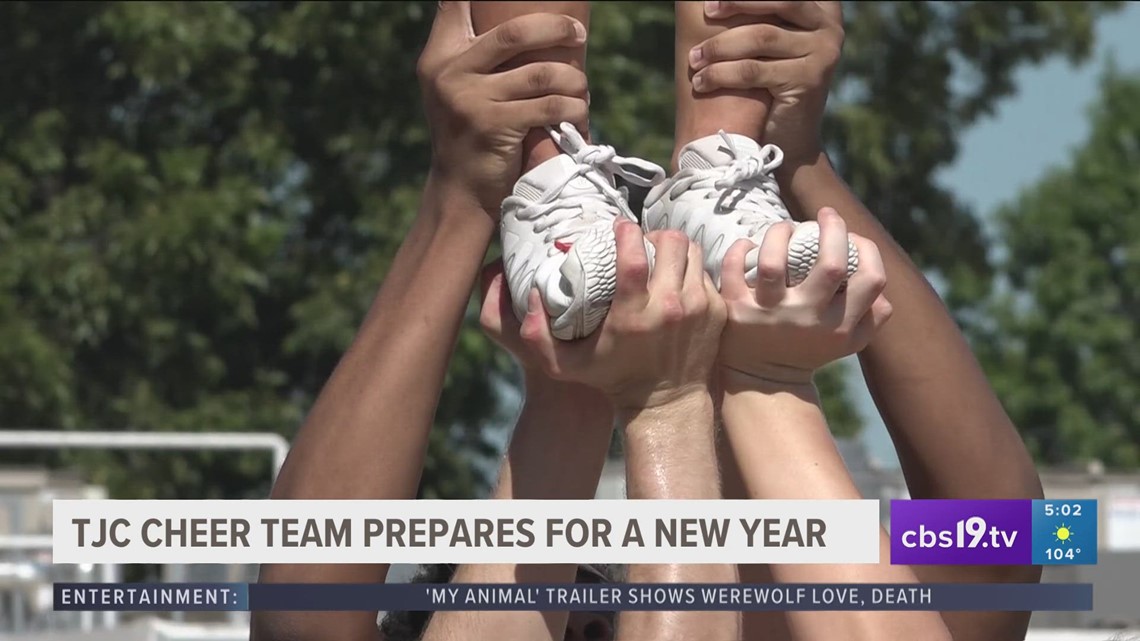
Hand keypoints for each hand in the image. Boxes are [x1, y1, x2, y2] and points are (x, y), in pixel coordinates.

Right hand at [418, 1, 589, 212]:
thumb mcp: (455, 89)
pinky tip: (580, 110)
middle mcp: (451, 72)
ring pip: (540, 73)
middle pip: (514, 31)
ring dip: (573, 78)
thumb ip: (473, 55)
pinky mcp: (494, 126)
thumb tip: (519, 21)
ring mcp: (471, 100)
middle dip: (555, 27)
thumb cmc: (470, 135)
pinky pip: (549, 106)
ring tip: (582, 87)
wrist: (461, 192)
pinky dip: (573, 107)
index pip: (455, 3)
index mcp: (439, 56)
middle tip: (577, 32)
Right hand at [518, 221, 726, 410]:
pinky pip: (705, 272)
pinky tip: (677, 278)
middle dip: (655, 236)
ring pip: (692, 252)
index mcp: (633, 316)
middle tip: (643, 244)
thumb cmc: (614, 380)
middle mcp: (669, 308)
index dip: (627, 233)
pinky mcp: (716, 312)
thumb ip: (536, 335)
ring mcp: (698, 308)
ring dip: (676, 249)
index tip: (619, 227)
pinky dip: (690, 270)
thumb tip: (530, 294)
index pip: (634, 258)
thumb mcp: (566, 366)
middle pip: (671, 244)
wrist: (668, 405)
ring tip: (661, 256)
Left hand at [690, 1, 842, 167]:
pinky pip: (754, 70)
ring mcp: (824, 52)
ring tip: (695, 58)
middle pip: (780, 1)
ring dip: (720, 46)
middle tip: (706, 10)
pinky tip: (702, 82)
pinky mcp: (809, 80)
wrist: (789, 141)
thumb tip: (715, 0)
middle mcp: (830, 26)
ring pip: (761, 37)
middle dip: (737, 2)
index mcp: (823, 9)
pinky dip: (721, 74)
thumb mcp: (769, 45)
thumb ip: (759, 19)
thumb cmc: (770, 88)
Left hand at [718, 208, 891, 383]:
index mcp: (839, 326)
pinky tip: (749, 244)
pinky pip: (734, 269)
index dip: (868, 250)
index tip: (854, 236)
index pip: (871, 280)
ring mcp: (769, 315)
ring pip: (774, 262)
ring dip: (780, 234)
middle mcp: (807, 320)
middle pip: (830, 265)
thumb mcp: (849, 342)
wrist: (763, 380)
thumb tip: (881, 281)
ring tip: (785, 228)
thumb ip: (874, 315)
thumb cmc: (810, 348)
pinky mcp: (736, 312)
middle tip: (825, 215)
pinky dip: (740, 249)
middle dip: (833, 230)